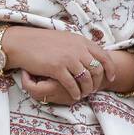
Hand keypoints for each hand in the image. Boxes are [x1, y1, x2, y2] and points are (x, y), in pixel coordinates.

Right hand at [4, 26, 119, 101]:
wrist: (23, 43)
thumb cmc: (42, 41)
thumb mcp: (65, 39)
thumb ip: (79, 46)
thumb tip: (90, 54)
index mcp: (81, 41)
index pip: (104, 56)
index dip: (110, 68)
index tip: (111, 77)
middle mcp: (77, 49)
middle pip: (97, 70)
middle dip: (98, 82)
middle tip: (94, 90)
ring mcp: (68, 59)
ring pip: (86, 79)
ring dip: (87, 89)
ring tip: (84, 94)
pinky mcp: (57, 68)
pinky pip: (72, 84)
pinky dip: (75, 92)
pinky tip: (75, 95)